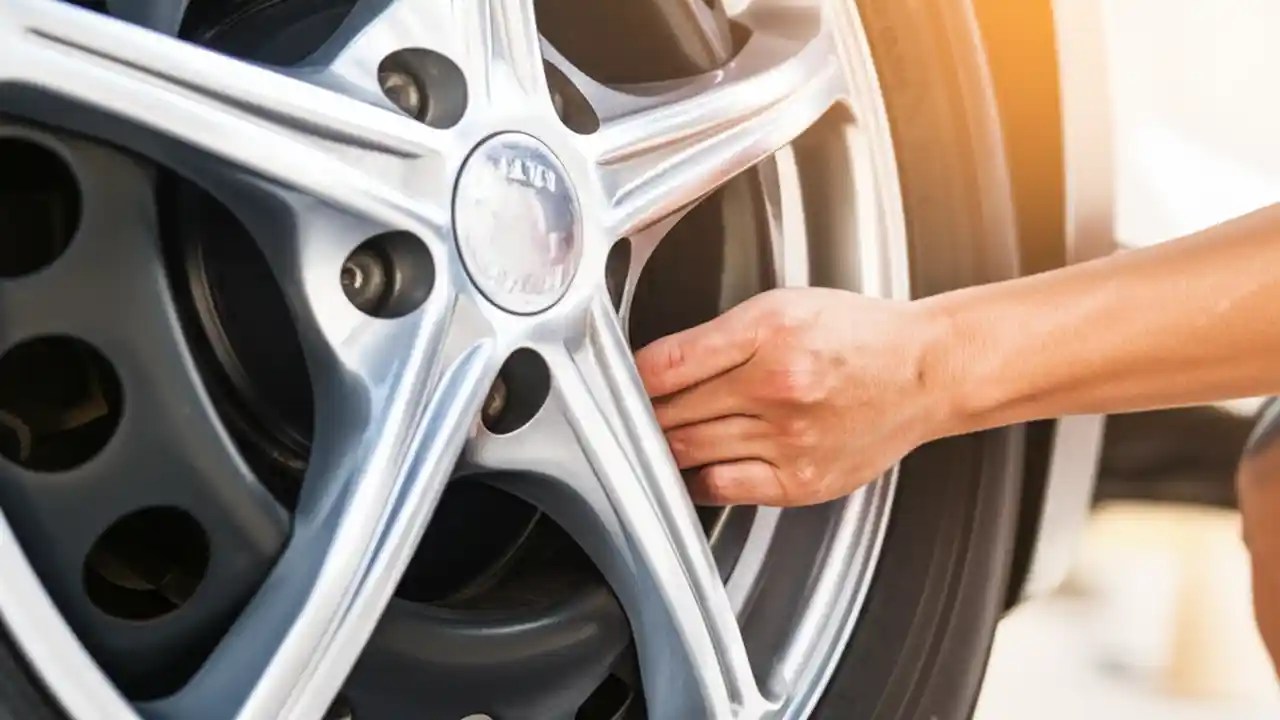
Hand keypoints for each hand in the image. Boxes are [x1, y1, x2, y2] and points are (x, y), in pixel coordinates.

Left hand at [635, 288, 953, 506]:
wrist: (924, 373)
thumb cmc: (856, 336)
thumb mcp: (783, 306)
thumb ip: (717, 336)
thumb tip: (657, 368)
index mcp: (769, 333)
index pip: (666, 364)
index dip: (630, 376)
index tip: (621, 381)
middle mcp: (778, 387)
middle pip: (671, 412)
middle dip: (642, 413)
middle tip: (629, 412)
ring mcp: (789, 440)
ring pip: (689, 451)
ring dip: (662, 445)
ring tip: (657, 436)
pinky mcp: (800, 481)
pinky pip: (722, 487)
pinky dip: (695, 478)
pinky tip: (690, 465)